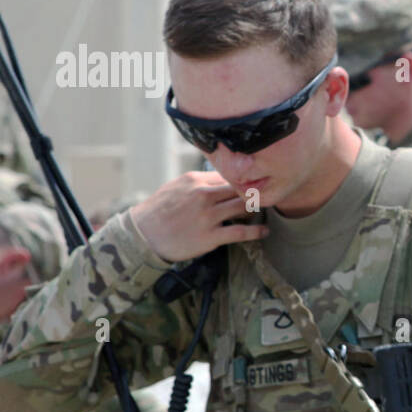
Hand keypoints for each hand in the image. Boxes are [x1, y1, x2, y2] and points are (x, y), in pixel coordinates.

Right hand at [129, 171, 267, 262]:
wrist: (144, 235)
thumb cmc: (160, 210)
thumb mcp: (176, 187)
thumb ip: (199, 181)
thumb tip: (221, 178)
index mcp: (195, 180)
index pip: (228, 176)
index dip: (244, 180)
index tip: (255, 183)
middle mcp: (203, 195)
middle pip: (240, 189)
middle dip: (254, 192)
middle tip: (267, 196)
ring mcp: (208, 216)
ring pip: (243, 207)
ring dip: (257, 209)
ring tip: (265, 212)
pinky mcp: (210, 236)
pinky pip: (240, 232)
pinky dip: (256, 231)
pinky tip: (264, 231)